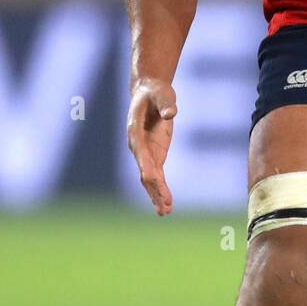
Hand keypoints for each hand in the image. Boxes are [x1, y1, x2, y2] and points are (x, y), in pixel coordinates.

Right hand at [127, 78, 176, 213]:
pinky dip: (161, 189)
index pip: (142, 158)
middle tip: (165, 209)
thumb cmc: (155, 92)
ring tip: (165, 213)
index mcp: (135, 133)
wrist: (148, 92)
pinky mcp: (155, 154)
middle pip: (145, 174)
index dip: (151, 173)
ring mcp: (145, 152)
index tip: (158, 185)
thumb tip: (171, 113)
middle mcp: (137, 147)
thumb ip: (166, 104)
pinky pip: (156, 175)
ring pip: (149, 179)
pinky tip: (166, 202)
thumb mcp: (162, 94)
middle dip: (155, 191)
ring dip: (156, 195)